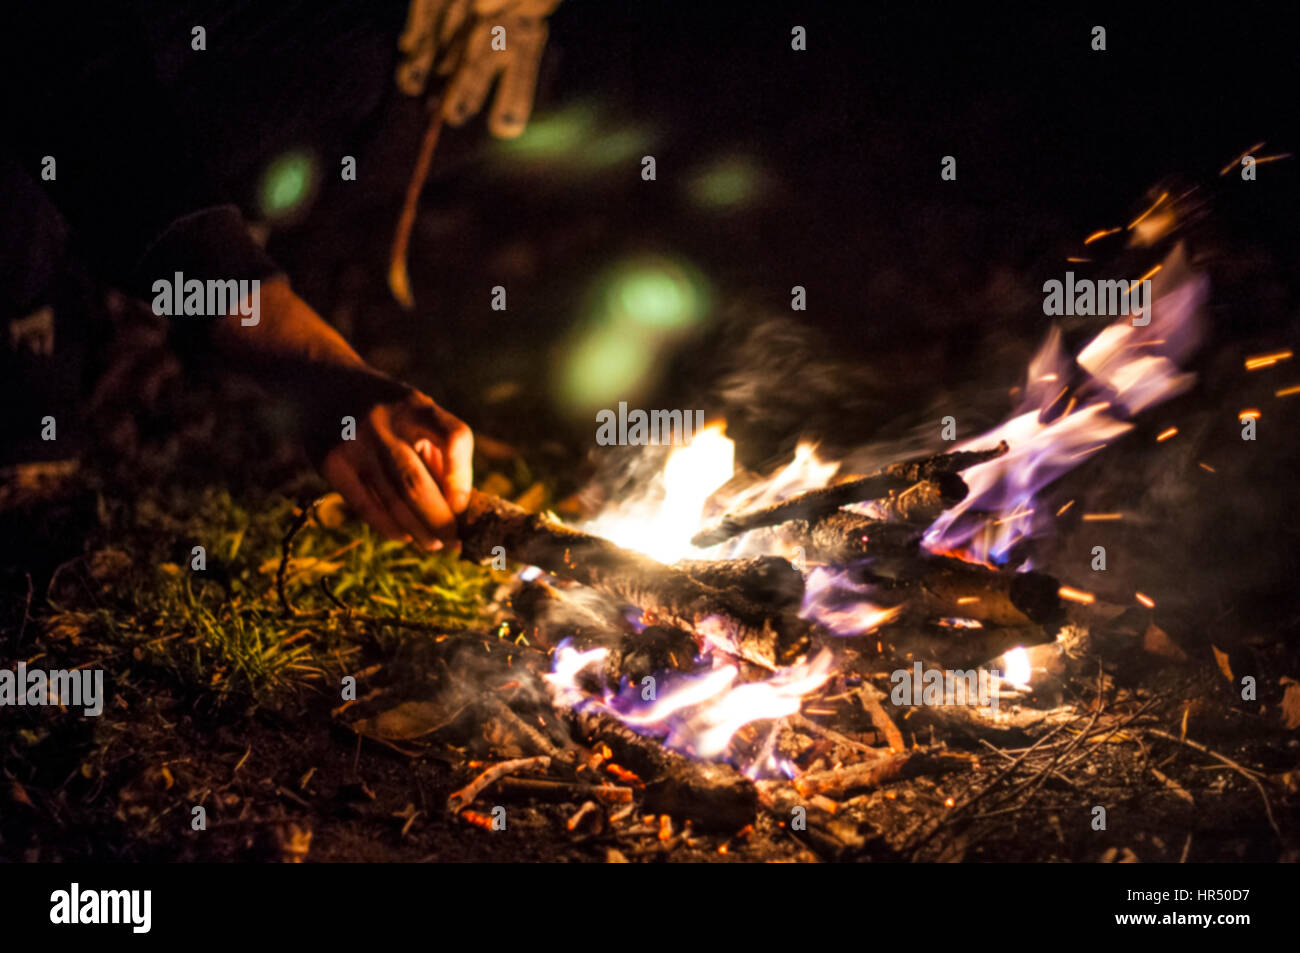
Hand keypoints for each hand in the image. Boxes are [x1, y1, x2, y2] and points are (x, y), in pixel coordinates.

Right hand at [210, 277, 473, 547]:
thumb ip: (435, 454)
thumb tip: (459, 509)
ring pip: (391, 499)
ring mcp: (353, 443)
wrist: (318, 384)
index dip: (462, 476)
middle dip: (440, 519)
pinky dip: (387, 525)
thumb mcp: (412, 414)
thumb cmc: (383, 410)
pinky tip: (404, 536)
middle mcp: (383, 421)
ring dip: (417, 529)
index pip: (454, 437)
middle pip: (416, 482)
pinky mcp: (329, 462)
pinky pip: (364, 504)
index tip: (461, 503)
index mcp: (415, 405)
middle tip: (454, 543)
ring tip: (434, 545)